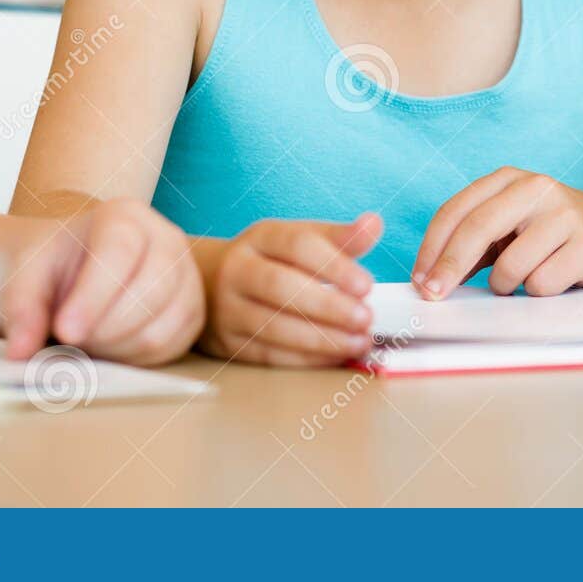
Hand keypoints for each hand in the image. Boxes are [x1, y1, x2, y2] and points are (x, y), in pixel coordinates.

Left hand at [1, 199, 205, 367]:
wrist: (80, 270)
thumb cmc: (58, 268)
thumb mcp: (27, 276)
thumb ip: (21, 308)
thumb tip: (19, 351)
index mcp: (125, 216)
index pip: (121, 250)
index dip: (94, 295)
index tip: (65, 331)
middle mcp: (166, 239)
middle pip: (151, 290)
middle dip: (104, 328)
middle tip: (70, 340)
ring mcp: (186, 276)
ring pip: (160, 325)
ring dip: (116, 346)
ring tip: (87, 339)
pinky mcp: (192, 312)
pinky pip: (170, 346)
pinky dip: (134, 357)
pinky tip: (109, 346)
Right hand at [203, 214, 381, 366]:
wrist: (208, 282)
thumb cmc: (271, 259)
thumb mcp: (300, 239)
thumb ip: (339, 237)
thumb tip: (374, 224)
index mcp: (261, 237)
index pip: (297, 245)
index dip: (334, 265)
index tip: (367, 285)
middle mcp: (238, 270)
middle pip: (282, 287)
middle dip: (329, 305)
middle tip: (366, 318)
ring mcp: (228, 308)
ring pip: (275, 325)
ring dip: (323, 338)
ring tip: (360, 341)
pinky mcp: (228, 343)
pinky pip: (270, 354)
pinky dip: (308, 357)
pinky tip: (337, 355)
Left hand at [413, 167, 582, 299]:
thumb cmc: (547, 234)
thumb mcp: (507, 227)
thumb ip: (472, 246)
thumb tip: (430, 279)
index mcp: (507, 180)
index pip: (456, 210)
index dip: (432, 248)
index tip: (420, 281)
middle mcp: (534, 188)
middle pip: (477, 228)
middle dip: (449, 268)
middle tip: (434, 296)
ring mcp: (563, 213)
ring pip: (510, 266)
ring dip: (505, 286)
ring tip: (522, 279)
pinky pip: (542, 283)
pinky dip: (538, 291)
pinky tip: (552, 278)